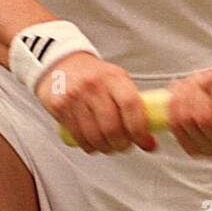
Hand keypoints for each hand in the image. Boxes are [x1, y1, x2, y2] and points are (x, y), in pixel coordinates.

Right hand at [36, 52, 156, 154]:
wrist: (61, 63)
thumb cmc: (94, 74)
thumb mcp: (116, 79)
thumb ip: (132, 102)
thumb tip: (150, 132)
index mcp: (114, 77)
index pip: (131, 105)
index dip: (140, 129)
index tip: (146, 142)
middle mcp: (94, 86)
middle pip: (112, 126)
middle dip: (122, 144)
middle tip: (125, 146)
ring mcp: (76, 97)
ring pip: (94, 135)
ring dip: (106, 148)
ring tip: (110, 146)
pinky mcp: (61, 108)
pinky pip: (78, 136)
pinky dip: (89, 146)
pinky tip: (93, 143)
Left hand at [167, 60, 211, 157]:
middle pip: (206, 121)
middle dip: (200, 92)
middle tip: (202, 78)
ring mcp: (210, 150)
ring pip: (187, 121)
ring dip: (185, 95)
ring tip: (193, 83)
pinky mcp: (191, 147)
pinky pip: (175, 124)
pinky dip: (174, 104)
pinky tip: (182, 92)